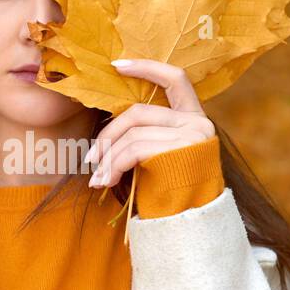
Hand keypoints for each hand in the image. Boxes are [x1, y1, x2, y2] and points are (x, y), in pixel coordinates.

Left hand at [86, 58, 215, 186]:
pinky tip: (106, 181)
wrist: (191, 224)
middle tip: (91, 158)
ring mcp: (192, 136)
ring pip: (133, 134)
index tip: (117, 65)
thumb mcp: (163, 154)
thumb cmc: (172, 192)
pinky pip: (134, 150)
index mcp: (196, 117)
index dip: (148, 67)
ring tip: (99, 178)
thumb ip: (149, 133)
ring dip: (109, 158)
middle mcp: (199, 122)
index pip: (176, 79)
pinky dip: (114, 165)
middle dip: (108, 134)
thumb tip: (108, 128)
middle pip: (139, 112)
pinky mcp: (181, 151)